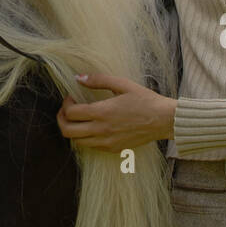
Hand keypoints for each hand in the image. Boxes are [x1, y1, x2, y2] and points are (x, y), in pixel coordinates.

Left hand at [56, 74, 175, 151]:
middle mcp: (101, 130)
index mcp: (102, 112)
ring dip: (72, 130)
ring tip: (78, 119)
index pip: (70, 114)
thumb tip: (78, 77)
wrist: (163, 120)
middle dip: (61, 119)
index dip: (65, 104)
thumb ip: (98, 80)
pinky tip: (91, 127)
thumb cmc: (144, 99)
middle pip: (67, 131)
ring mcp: (107, 142)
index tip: (71, 97)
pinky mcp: (113, 149)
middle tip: (66, 110)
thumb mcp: (122, 84)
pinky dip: (84, 138)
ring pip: (77, 142)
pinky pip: (90, 147)